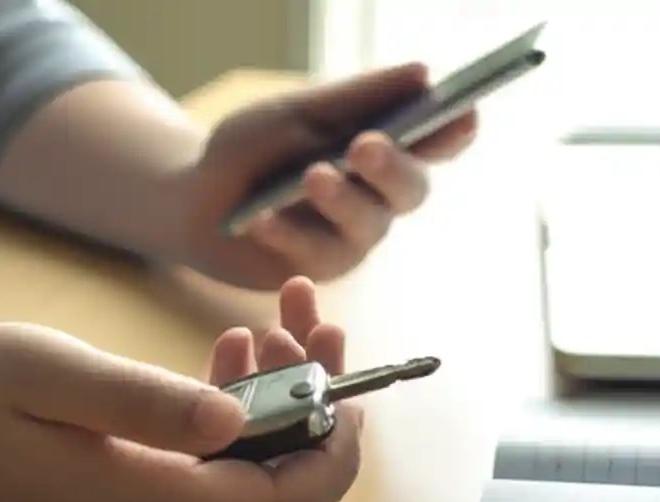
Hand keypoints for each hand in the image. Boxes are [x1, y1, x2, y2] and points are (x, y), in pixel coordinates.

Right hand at [0, 277, 360, 501]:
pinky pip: (202, 474)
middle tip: (319, 328)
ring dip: (272, 409)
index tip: (356, 389)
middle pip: (272, 492)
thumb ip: (145, 399)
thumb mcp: (46, 372)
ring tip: (269, 328)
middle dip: (313, 413)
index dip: (334, 455)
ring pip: (240, 479)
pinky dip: (227, 421)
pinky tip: (222, 361)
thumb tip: (236, 416)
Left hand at [174, 63, 476, 287]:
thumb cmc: (253, 151)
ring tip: (312, 176)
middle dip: (393, 167)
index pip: (433, 143)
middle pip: (410, 189)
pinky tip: (262, 218)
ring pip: (367, 225)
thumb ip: (358, 98)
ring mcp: (351, 238)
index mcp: (383, 152)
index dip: (454, 133)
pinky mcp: (317, 270)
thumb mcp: (297, 113)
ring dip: (341, 199)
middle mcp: (378, 199)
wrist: (195, 201)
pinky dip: (286, 231)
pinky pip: (313, 254)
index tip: (464, 114)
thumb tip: (425, 73)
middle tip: (365, 146)